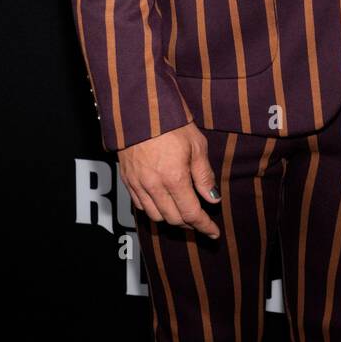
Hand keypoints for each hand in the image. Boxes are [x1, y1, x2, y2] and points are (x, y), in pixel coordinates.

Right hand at [118, 122, 221, 238]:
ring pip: (155, 216)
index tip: (213, 232)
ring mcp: (138, 184)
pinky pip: (140, 206)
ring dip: (171, 218)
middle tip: (201, 219)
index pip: (191, 213)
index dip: (204, 226)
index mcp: (174, 178)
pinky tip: (163, 202)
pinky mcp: (127, 180)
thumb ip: (204, 175)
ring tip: (183, 210)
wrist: (140, 109)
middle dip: (189, 223)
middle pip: (173, 219)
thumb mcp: (197, 145)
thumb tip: (212, 199)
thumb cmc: (171, 122)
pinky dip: (154, 209)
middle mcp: (154, 186)